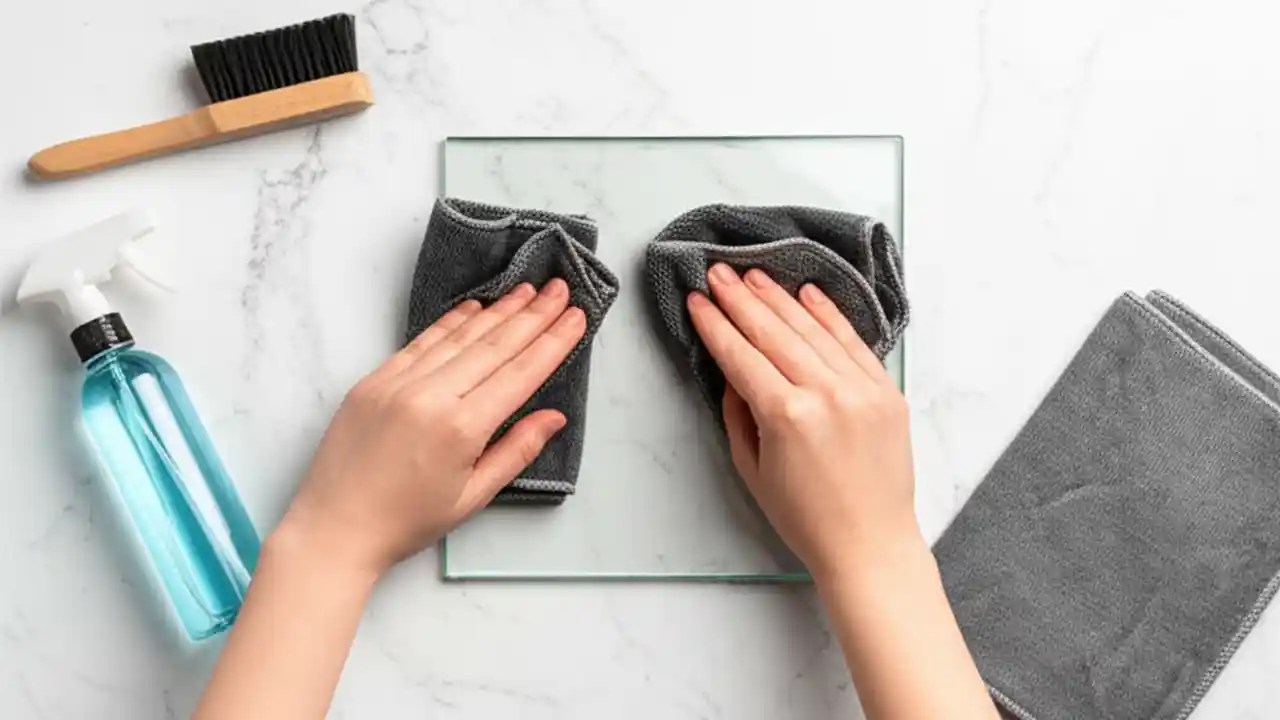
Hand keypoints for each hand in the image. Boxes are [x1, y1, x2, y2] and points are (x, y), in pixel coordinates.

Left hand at [275, 279, 584, 576]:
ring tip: (528, 290)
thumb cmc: (405, 522)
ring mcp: (398, 383)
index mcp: (461, 429)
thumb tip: (554, 417)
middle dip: (533, 315)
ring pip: (460, 337)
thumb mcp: (472, 497)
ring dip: (498, 311)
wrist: (333, 528)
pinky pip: (421, 342)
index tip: (577, 316)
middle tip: (561, 289)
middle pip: (495, 346)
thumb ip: (516, 451)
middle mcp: (431, 396)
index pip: (520, 374)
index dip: (553, 342)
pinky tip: (474, 307)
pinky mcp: (374, 380)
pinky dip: (451, 322)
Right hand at [687, 264, 919, 583]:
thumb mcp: (752, 470)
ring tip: (753, 275)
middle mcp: (825, 394)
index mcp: (786, 417)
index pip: (741, 356)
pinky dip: (829, 315)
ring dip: (779, 298)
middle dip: (740, 299)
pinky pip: (853, 342)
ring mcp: (861, 389)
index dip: (714, 325)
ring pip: (812, 329)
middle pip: (773, 332)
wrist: (870, 544)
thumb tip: (732, 370)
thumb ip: (738, 414)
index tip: (697, 300)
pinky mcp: (887, 392)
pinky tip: (806, 293)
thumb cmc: (805, 518)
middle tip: (718, 272)